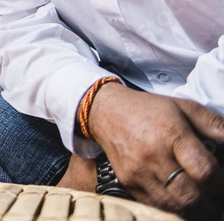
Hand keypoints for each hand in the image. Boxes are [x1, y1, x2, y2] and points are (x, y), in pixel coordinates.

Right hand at [89, 84, 223, 216]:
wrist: (106, 112)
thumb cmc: (148, 109)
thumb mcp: (185, 107)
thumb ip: (215, 125)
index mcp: (172, 134)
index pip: (206, 172)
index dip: (221, 185)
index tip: (222, 184)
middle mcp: (153, 155)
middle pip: (192, 197)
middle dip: (211, 205)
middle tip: (215, 199)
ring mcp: (138, 171)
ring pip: (175, 208)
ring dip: (194, 210)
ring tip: (200, 201)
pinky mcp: (127, 182)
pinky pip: (156, 207)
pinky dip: (172, 209)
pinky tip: (179, 199)